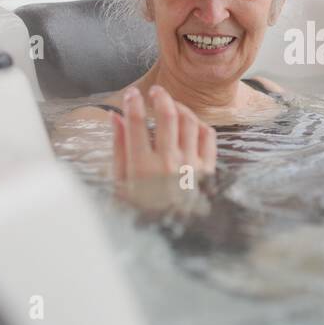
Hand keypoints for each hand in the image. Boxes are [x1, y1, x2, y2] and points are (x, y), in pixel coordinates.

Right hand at [112, 85, 216, 210]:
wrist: (173, 233)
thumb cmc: (142, 208)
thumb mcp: (121, 182)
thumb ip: (119, 147)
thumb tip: (115, 117)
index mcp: (142, 167)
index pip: (137, 123)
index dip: (133, 103)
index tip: (131, 94)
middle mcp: (168, 163)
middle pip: (168, 115)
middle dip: (160, 96)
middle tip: (155, 91)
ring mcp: (191, 165)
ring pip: (189, 121)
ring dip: (179, 107)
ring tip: (171, 105)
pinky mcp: (208, 169)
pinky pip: (208, 136)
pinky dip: (199, 124)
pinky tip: (190, 124)